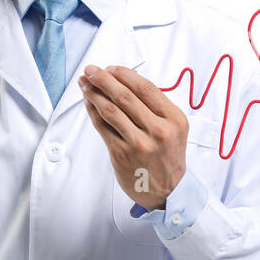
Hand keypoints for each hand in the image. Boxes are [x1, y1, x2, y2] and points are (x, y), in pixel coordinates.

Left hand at [79, 65, 187, 210]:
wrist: (168, 190)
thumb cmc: (168, 156)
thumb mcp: (174, 128)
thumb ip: (156, 107)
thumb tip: (126, 82)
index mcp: (173, 119)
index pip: (146, 88)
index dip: (124, 75)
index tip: (111, 68)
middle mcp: (158, 130)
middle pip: (125, 96)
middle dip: (104, 79)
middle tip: (91, 71)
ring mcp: (139, 143)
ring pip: (110, 110)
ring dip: (94, 94)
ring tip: (85, 84)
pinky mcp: (122, 154)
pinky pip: (103, 127)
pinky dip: (93, 112)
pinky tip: (89, 103)